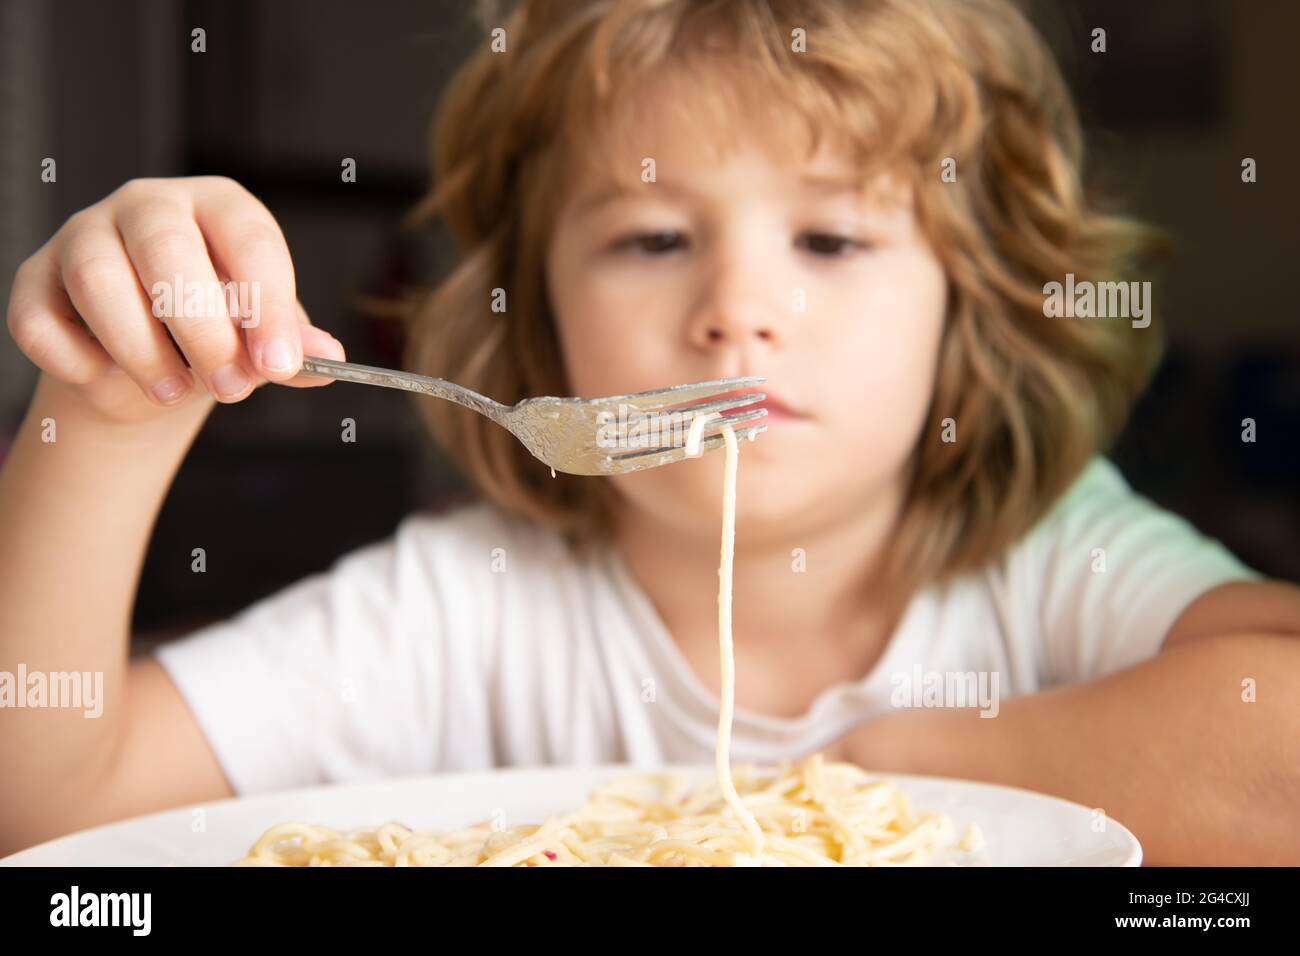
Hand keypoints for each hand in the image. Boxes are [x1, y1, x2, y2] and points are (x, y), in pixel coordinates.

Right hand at [5, 176, 344, 427]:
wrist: (147, 368)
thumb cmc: (215, 337)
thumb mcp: (263, 340)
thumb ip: (293, 347)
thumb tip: (327, 357)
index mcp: (218, 207)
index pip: (249, 240)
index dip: (267, 305)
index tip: (280, 364)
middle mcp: (149, 206)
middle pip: (167, 250)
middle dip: (203, 330)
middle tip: (230, 387)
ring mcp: (83, 235)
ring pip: (99, 281)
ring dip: (142, 350)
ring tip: (175, 391)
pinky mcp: (34, 279)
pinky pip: (41, 322)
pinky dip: (80, 363)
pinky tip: (112, 380)